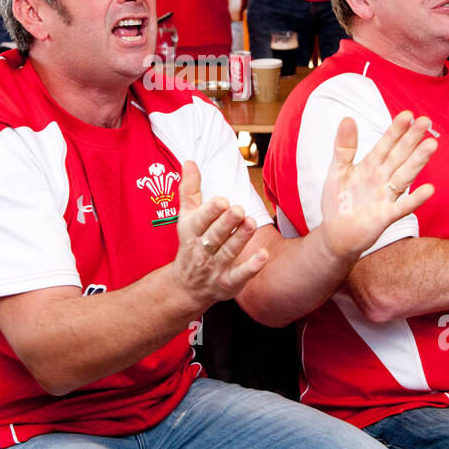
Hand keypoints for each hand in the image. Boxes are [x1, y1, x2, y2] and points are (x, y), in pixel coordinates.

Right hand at [169, 161, 264, 310]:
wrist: (185, 287)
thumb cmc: (190, 244)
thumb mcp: (186, 217)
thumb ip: (189, 189)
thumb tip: (190, 161)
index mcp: (192, 231)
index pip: (200, 220)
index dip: (211, 211)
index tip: (222, 201)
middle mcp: (202, 249)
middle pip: (215, 235)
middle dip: (227, 223)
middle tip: (240, 210)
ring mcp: (215, 268)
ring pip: (228, 252)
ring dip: (240, 238)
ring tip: (252, 223)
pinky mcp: (227, 283)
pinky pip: (239, 275)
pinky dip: (251, 267)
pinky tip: (263, 256)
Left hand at [317, 112, 436, 259]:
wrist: (335, 234)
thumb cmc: (338, 202)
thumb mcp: (337, 170)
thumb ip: (344, 147)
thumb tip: (347, 118)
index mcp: (370, 166)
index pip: (385, 144)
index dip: (395, 130)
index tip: (407, 114)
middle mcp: (382, 179)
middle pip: (399, 156)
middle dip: (411, 139)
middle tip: (426, 121)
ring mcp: (386, 197)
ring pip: (405, 176)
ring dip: (418, 161)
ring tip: (431, 145)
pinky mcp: (386, 216)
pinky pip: (402, 206)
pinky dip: (415, 199)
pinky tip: (429, 189)